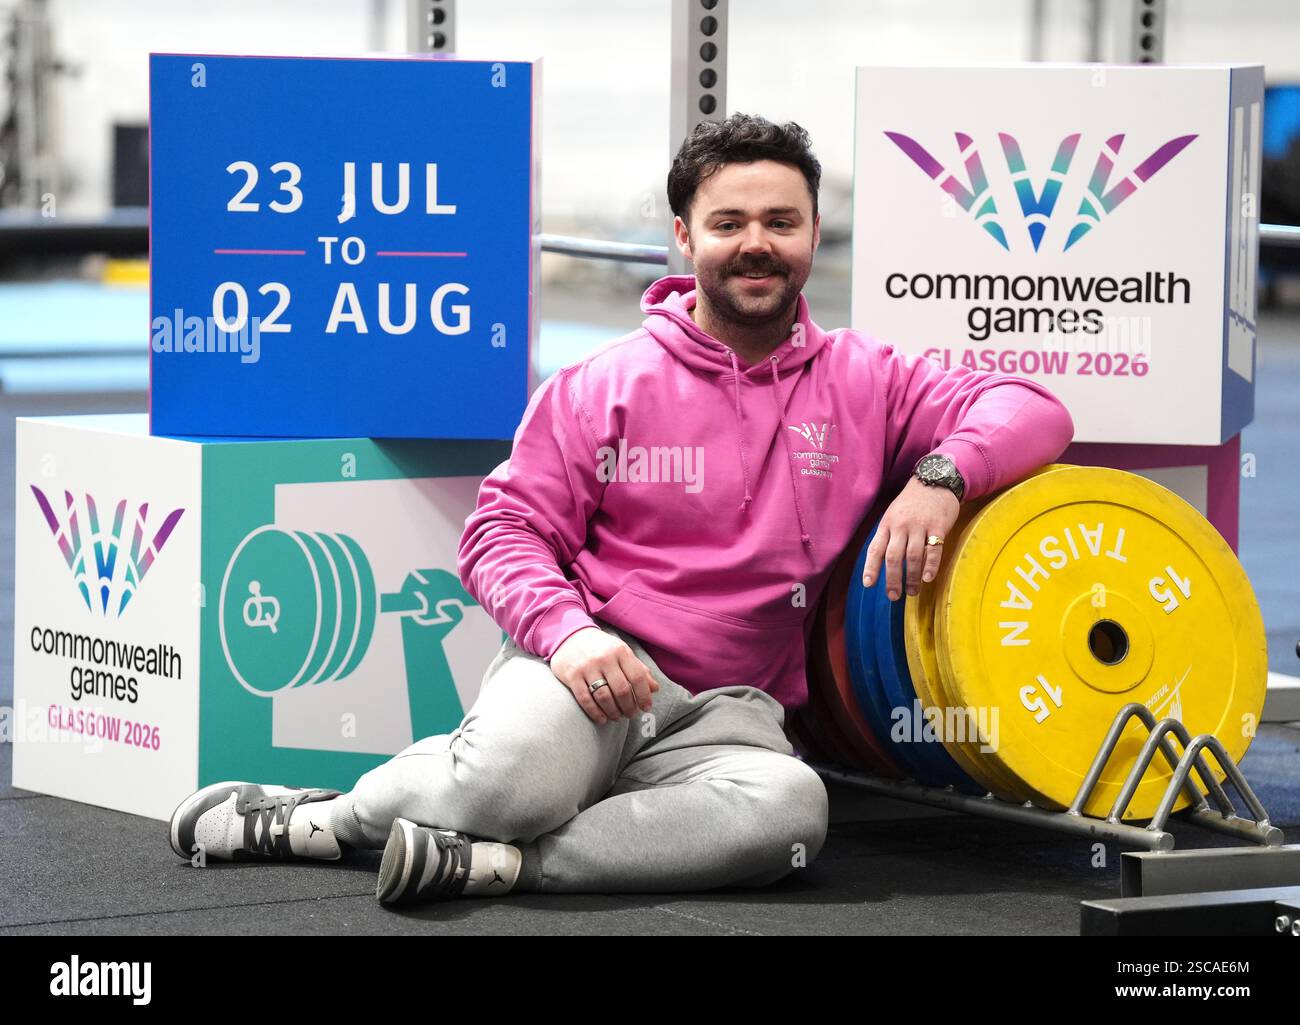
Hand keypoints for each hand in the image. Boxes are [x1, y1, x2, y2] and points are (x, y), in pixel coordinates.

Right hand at [549, 626, 659, 724]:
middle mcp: (604, 658)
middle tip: (631, 714)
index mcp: (620, 651)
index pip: (637, 677)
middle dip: (629, 707)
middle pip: (621, 690)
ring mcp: (587, 667)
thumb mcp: (621, 653)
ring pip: (604, 697)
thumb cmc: (601, 648)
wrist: (570, 636)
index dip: (644, 695)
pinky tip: (602, 719)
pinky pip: (585, 699)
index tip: (646, 707)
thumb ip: (638, 669)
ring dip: (613, 712)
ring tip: (617, 717)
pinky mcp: (572, 675)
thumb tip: (654, 689)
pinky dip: (595, 712)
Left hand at [861, 478, 960, 600]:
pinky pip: (934, 549)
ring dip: (911, 577)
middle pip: (893, 556)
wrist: (934, 481)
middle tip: (893, 596)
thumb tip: (881, 562)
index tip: (868, 584)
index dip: (871, 568)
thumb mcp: (893, 514)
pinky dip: (930, 565)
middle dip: (892, 579)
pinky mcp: (938, 526)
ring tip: (912, 592)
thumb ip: (888, 535)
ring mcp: (920, 526)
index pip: (876, 548)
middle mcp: (901, 526)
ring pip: (913, 556)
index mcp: (887, 524)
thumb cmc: (911, 503)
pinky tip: (928, 578)